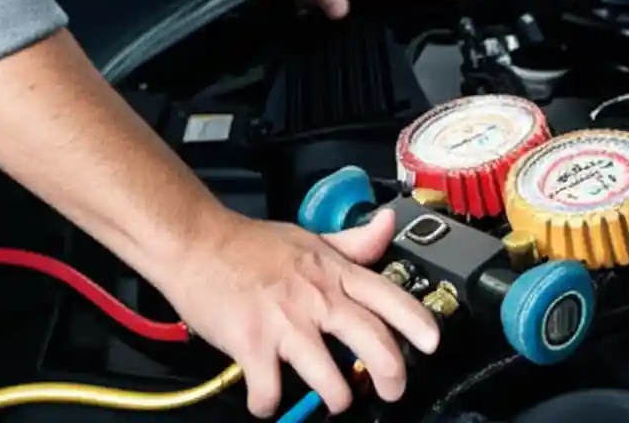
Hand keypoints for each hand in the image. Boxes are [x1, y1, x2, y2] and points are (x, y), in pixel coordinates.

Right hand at [155, 209, 438, 417]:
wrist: (196, 242)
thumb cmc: (250, 245)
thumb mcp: (310, 237)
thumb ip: (353, 242)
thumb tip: (388, 225)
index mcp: (334, 272)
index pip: (388, 296)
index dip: (417, 322)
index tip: (432, 343)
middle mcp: (316, 297)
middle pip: (372, 342)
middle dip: (391, 375)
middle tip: (392, 389)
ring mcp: (285, 322)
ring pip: (329, 376)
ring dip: (337, 397)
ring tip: (335, 399)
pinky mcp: (252, 343)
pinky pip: (270, 389)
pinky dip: (269, 403)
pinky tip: (267, 400)